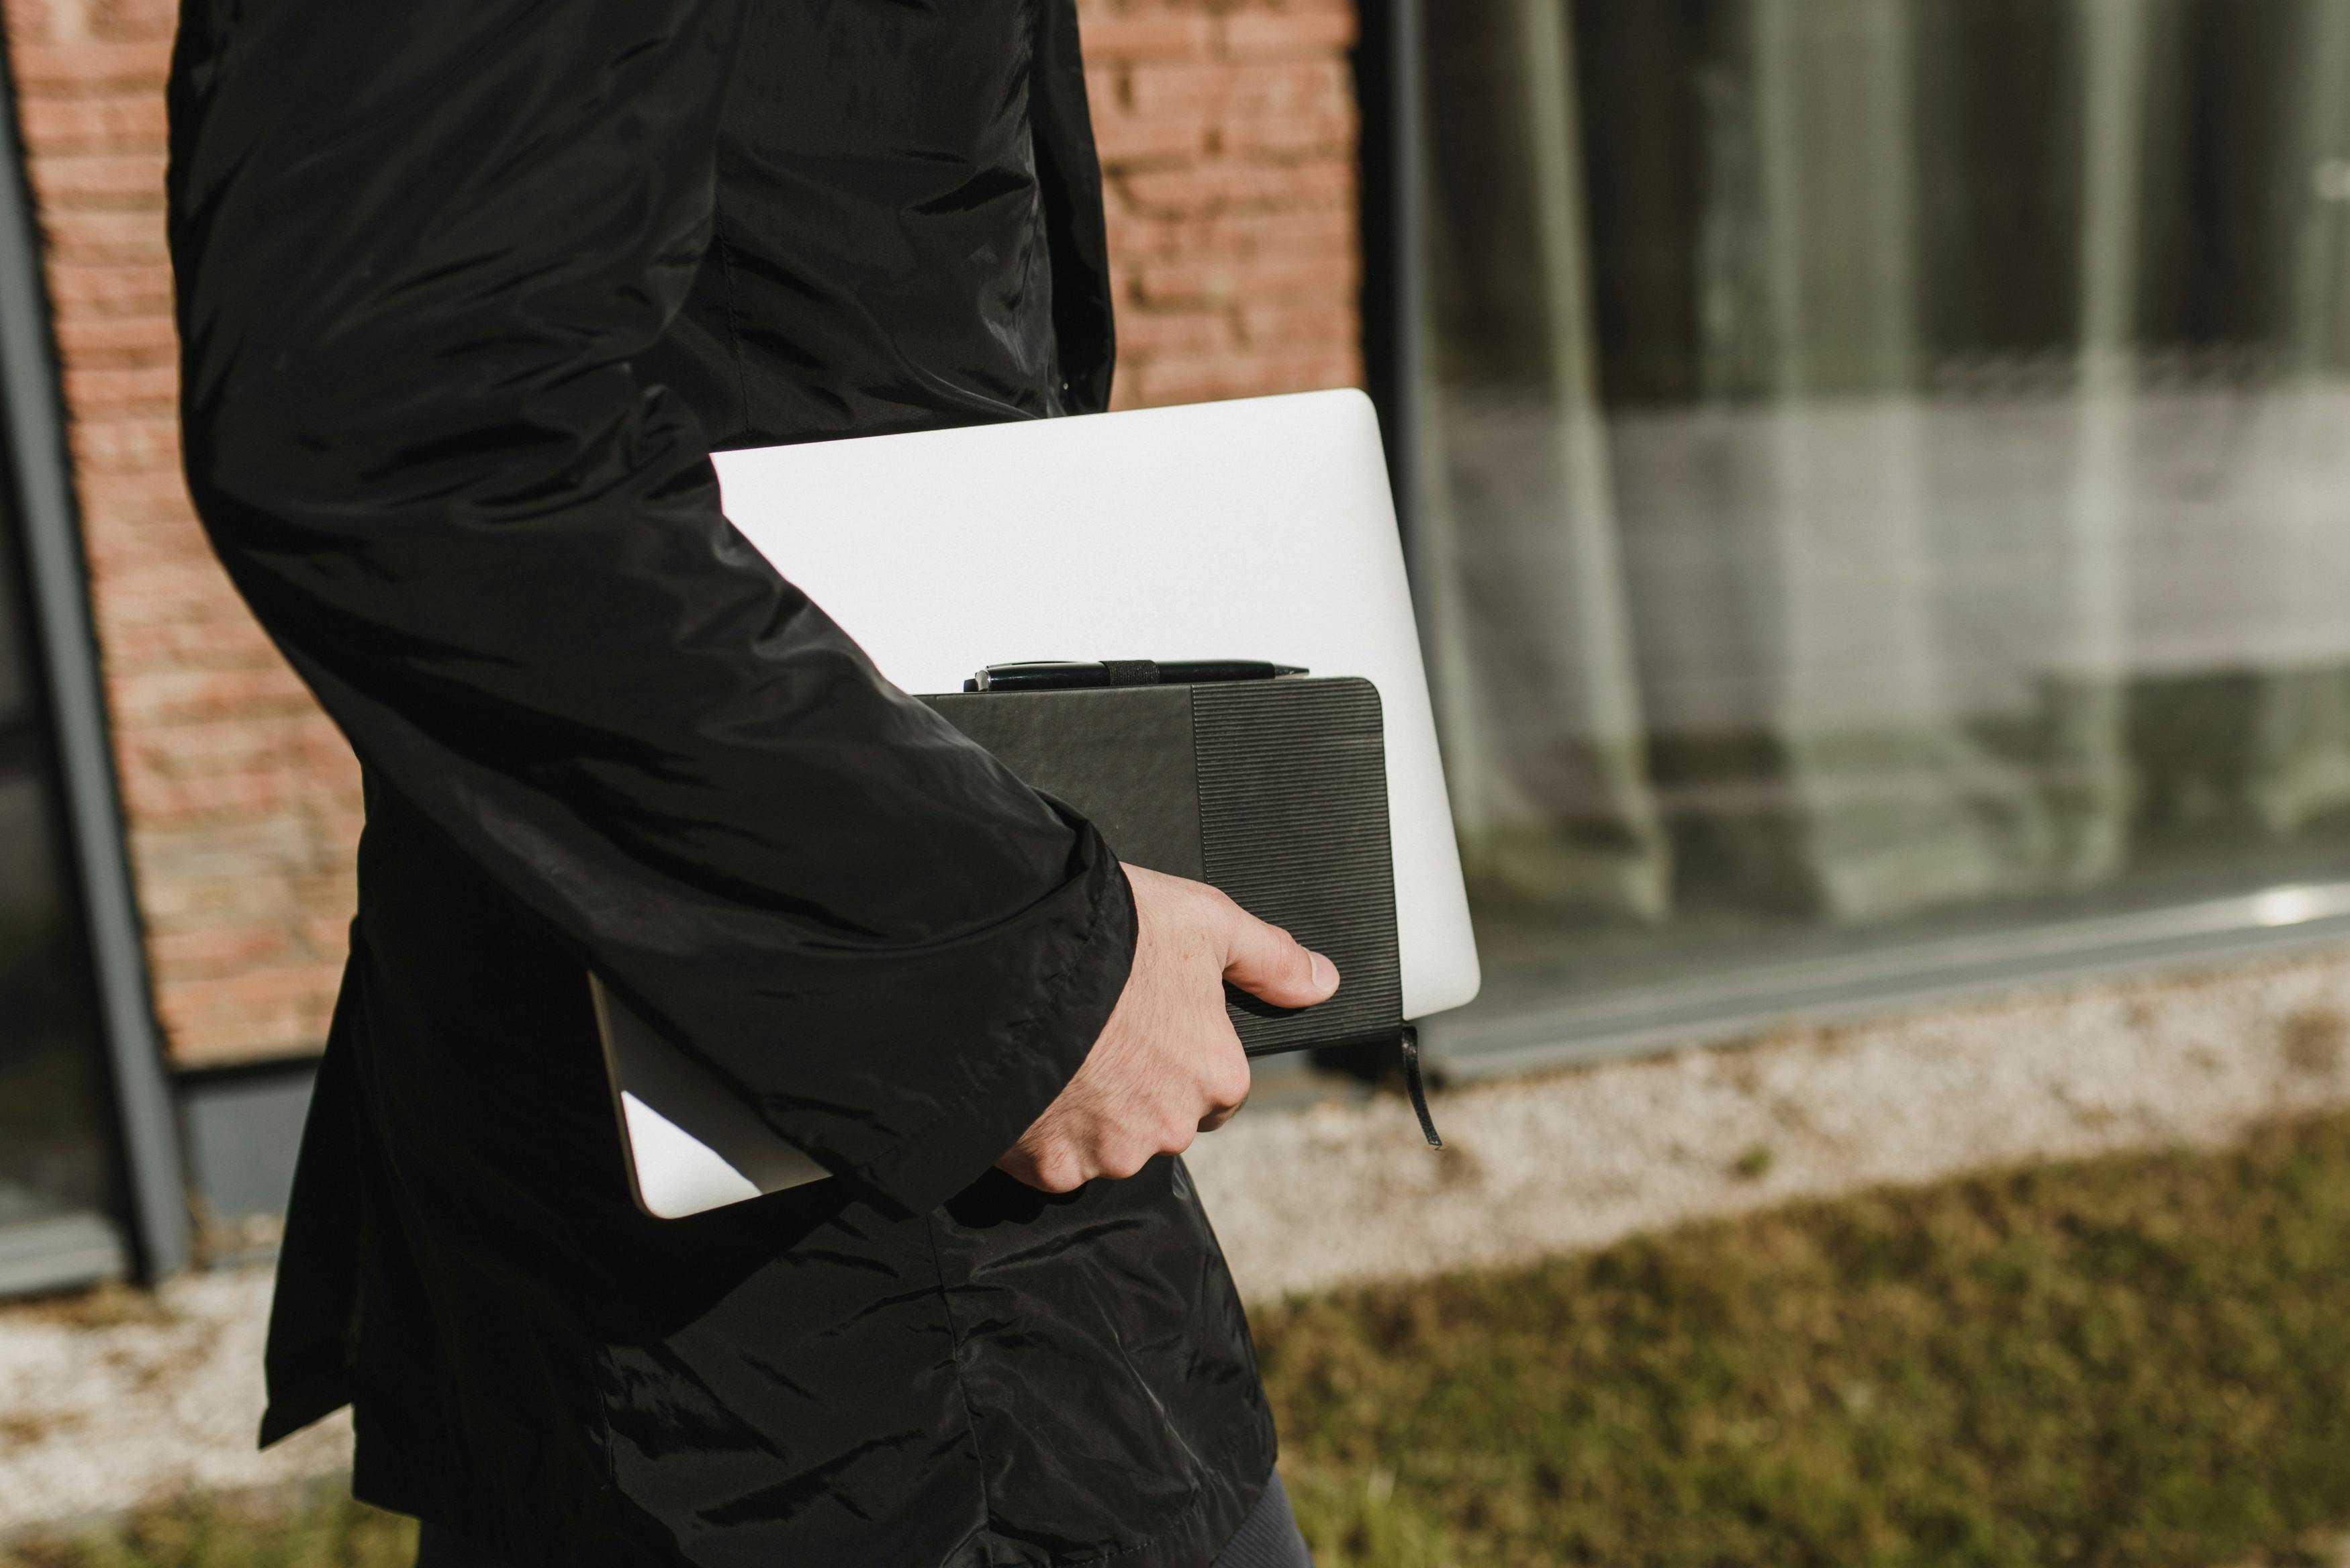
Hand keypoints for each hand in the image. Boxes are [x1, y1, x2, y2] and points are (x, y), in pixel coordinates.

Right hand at [996, 865, 1338, 1192]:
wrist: (1010, 964)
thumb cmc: (1113, 935)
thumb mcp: (1205, 921)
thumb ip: (1270, 958)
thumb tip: (1323, 983)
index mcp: (1216, 1076)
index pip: (1216, 1085)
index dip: (1182, 1051)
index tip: (1148, 1022)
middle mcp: (1172, 1128)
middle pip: (1160, 1117)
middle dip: (1132, 1085)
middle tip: (1096, 1029)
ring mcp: (1108, 1154)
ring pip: (1104, 1141)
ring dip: (1085, 1108)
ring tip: (1059, 1049)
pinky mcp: (1048, 1169)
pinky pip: (1049, 1157)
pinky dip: (1040, 1128)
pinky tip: (1030, 1075)